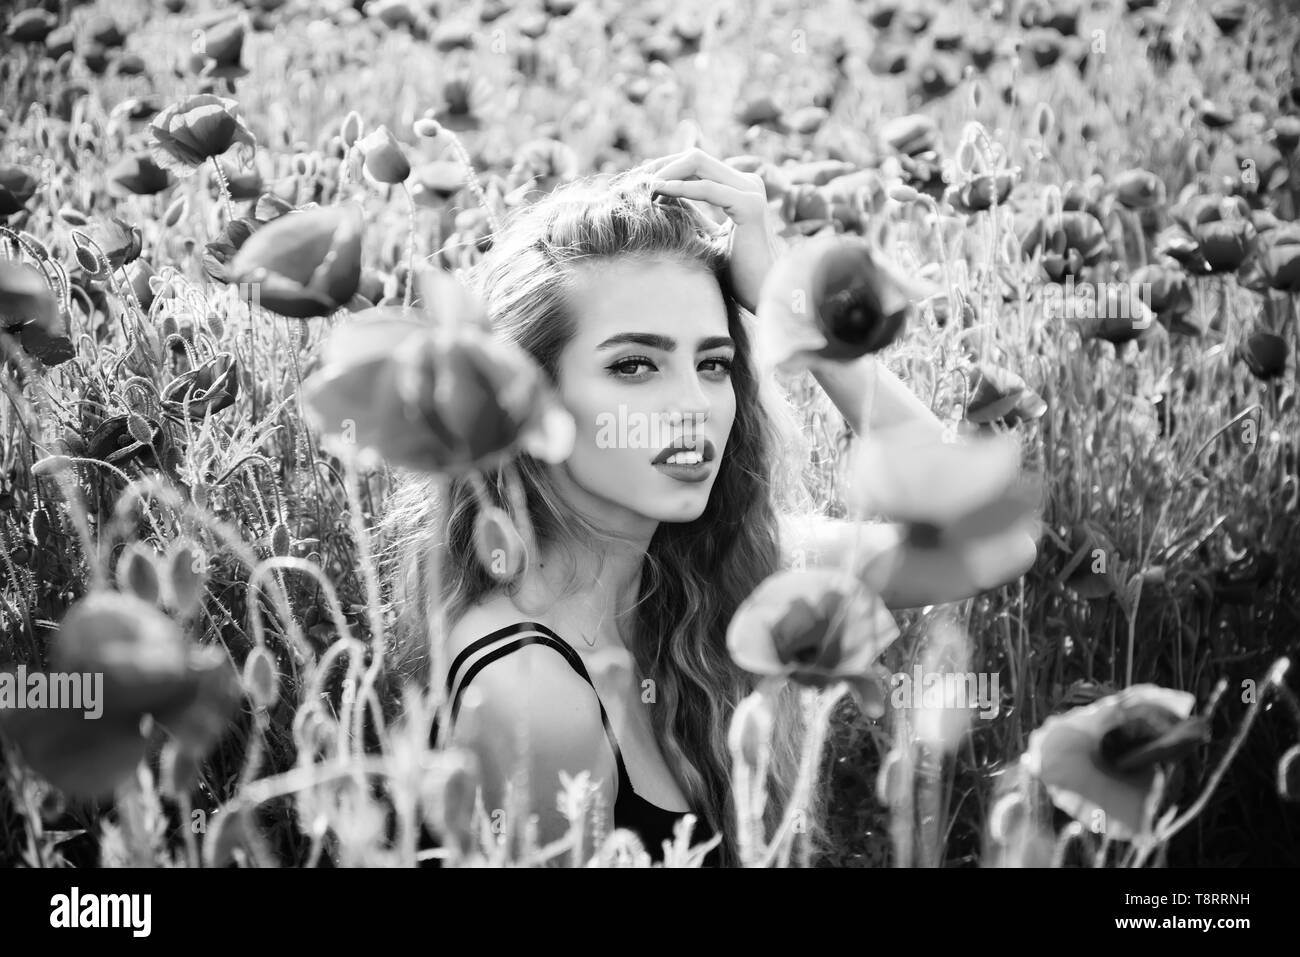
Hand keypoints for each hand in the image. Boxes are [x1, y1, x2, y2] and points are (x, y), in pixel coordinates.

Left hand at [640, 148, 780, 313]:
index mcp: (739, 187)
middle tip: (634, 182)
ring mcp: (751, 190)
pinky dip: (680, 189)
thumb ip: (689, 212)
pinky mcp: (749, 205)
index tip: (639, 183)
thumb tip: (660, 192)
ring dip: (666, 173)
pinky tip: (657, 192)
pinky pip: (707, 189)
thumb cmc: (736, 271)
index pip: (696, 164)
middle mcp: (747, 183)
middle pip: (694, 158)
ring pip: (698, 163)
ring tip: (642, 187)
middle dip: (661, 166)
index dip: (666, 169)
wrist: (761, 292)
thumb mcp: (705, 235)